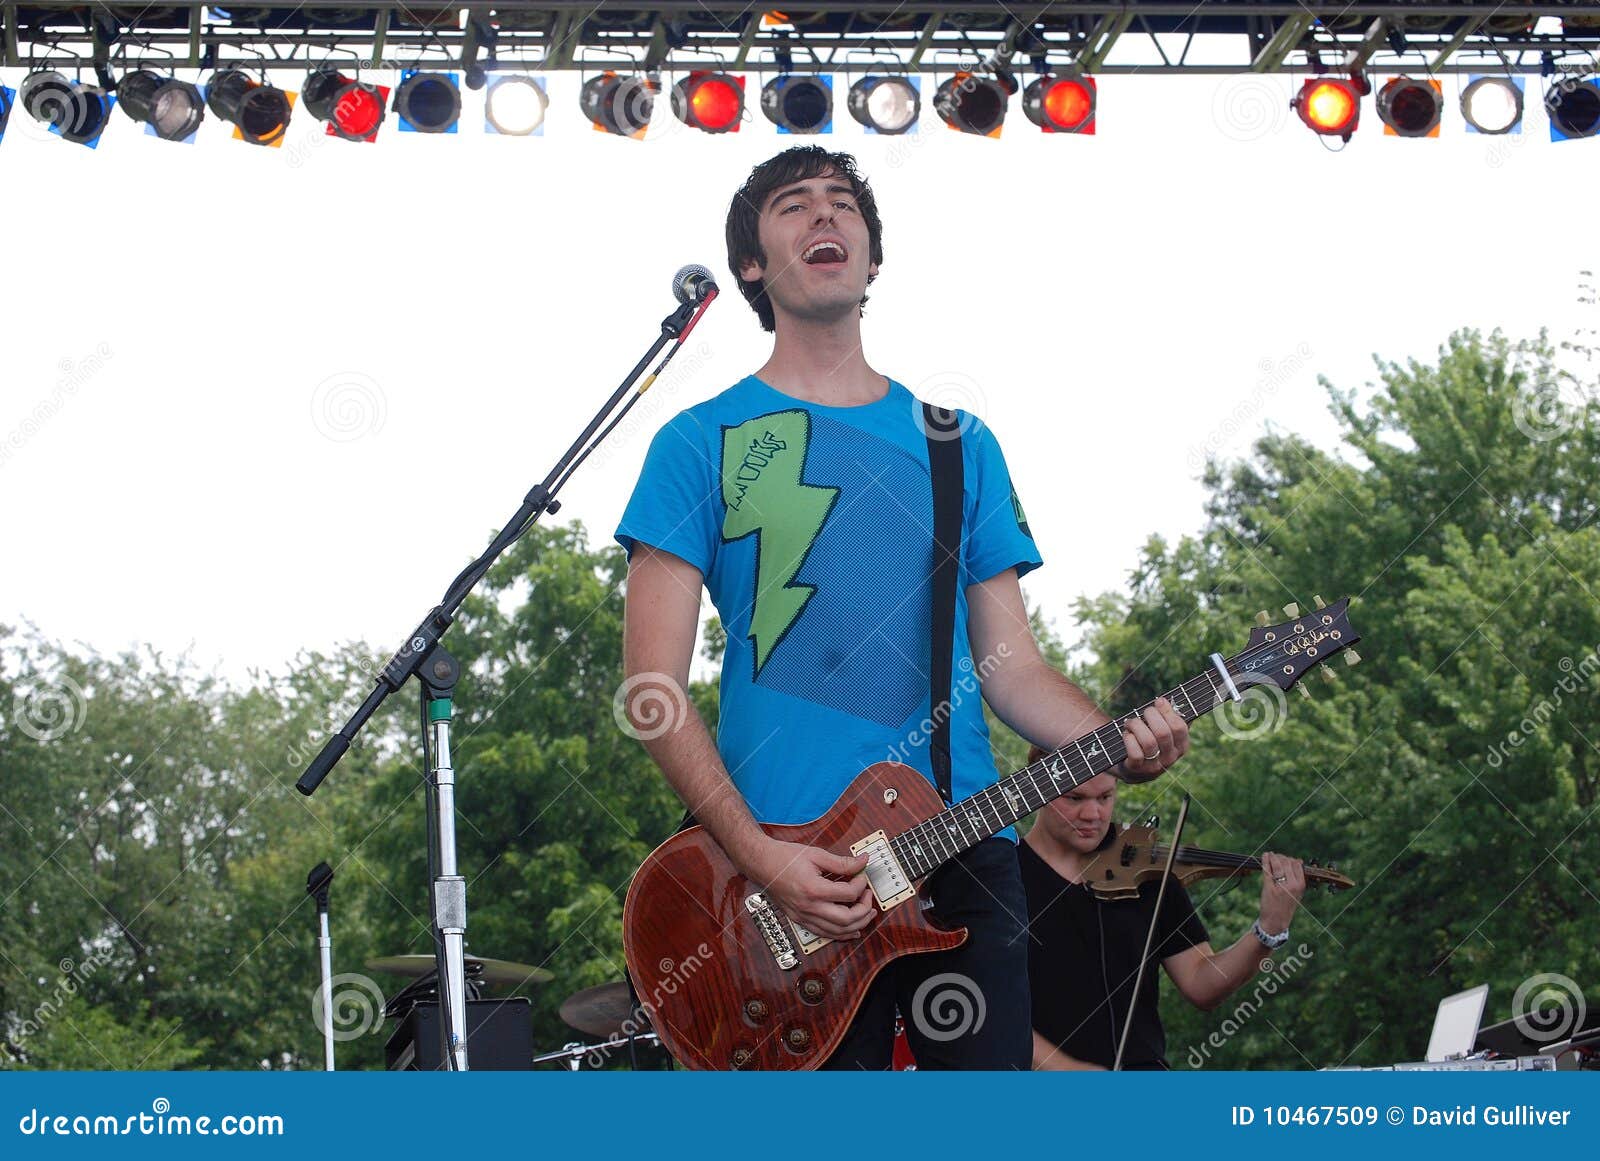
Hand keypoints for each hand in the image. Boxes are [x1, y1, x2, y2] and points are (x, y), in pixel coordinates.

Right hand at [740, 837, 874, 940]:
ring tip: (867, 914)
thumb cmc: (785, 857)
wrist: (762, 864)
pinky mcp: (800, 920)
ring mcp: (803, 916)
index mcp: (814, 889)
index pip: (848, 894)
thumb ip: (842, 862)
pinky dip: (841, 934)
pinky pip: (824, 934)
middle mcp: (809, 907)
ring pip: (837, 931)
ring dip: (857, 925)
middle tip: (868, 896)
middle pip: (846, 919)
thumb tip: (863, 862)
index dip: (861, 884)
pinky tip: (852, 930)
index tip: (861, 875)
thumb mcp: (816, 854)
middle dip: (864, 909)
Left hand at [1115, 697, 1189, 783]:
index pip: (1180, 727)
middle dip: (1151, 716)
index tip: (1159, 701)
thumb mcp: (1164, 732)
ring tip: (1130, 722)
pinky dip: (1129, 739)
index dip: (1168, 711)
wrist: (1132, 768)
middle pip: (1163, 733)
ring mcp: (1154, 766)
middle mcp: (1170, 758)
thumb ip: (1170, 718)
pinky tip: (1126, 735)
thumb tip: (1170, 700)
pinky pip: (1135, 753)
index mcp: (1181, 746)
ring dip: (1137, 726)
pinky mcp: (1137, 769)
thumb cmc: (1149, 742)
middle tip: (1144, 712)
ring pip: (1148, 742)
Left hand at [1258, 851, 1305, 932]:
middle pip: (1287, 862)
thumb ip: (1297, 877)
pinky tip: (1264, 856)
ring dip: (1273, 857)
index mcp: (1301, 886)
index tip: (1284, 859)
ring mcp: (1280, 887)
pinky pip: (1267, 870)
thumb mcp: (1297, 892)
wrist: (1276, 921)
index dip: (1290, 859)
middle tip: (1275, 857)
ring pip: (1277, 865)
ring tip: (1269, 855)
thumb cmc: (1286, 905)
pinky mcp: (1269, 888)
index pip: (1297, 864)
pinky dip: (1265, 861)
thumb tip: (1298, 860)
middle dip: (1280, 857)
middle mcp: (1292, 886)